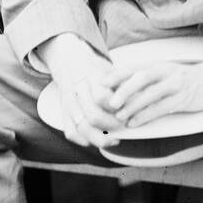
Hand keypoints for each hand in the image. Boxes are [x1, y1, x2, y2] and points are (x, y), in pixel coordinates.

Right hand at [40, 33, 123, 148]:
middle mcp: (77, 90)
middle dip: (112, 125)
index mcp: (91, 76)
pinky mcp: (62, 112)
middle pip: (92, 115)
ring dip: (99, 138)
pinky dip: (82, 140)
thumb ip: (122, 82)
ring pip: (81, 127)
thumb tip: (140, 100)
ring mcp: (68, 102)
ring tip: (115, 140)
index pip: (101, 96)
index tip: (130, 112)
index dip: (116, 108)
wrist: (69, 60)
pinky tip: (94, 142)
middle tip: (125, 126)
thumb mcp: (110, 68)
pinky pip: (70, 131)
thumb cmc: (96, 66)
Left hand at [105, 56, 202, 128]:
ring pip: (150, 93)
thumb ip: (147, 78)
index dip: (116, 74)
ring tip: (119, 117)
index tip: (100, 84)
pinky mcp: (183, 98)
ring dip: (133, 105)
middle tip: (109, 103)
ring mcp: (175, 84)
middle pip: (141, 77)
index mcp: (158, 65)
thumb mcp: (165, 73)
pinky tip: (135, 123)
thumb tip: (120, 89)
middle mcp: (165, 71)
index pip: (134, 67)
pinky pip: (161, 107)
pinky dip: (146, 115)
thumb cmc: (186, 79)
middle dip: (123, 89)